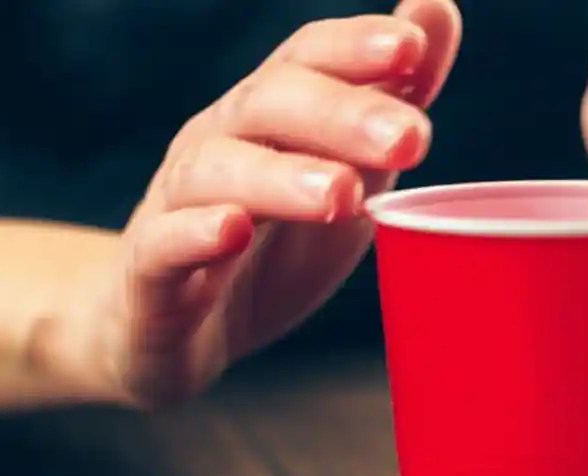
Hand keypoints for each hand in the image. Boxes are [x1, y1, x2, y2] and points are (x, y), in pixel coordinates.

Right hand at [46, 1, 461, 407]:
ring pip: (217, 171)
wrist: (166, 331)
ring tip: (341, 194)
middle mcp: (220, 143)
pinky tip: (233, 230)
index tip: (413, 48)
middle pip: (270, 105)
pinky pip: (163, 244)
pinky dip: (196, 232)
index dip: (355, 49)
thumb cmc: (270, 243)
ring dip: (280, 177)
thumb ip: (390, 100)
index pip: (307, 60)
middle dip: (343, 114)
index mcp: (270, 117)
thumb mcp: (347, 170)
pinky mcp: (150, 275)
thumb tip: (437, 7)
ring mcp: (177, 204)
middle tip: (409, 139)